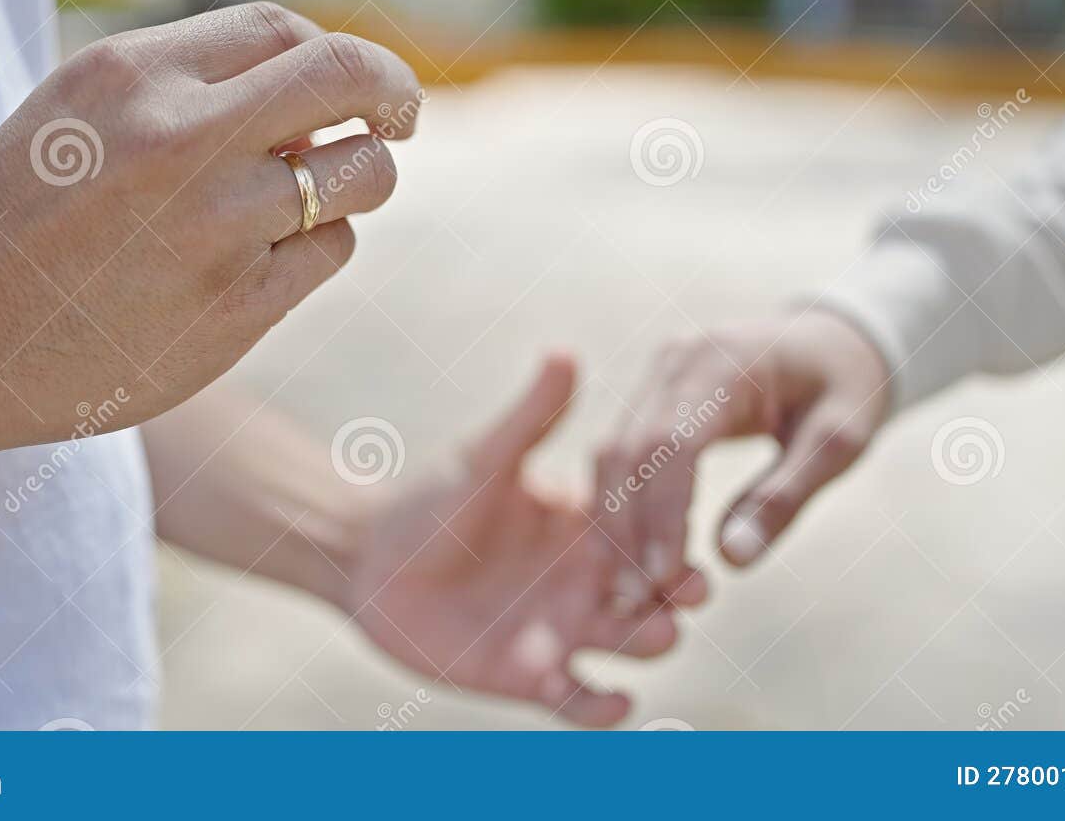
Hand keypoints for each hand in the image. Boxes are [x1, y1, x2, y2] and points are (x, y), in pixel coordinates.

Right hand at [0, 3, 421, 459]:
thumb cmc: (27, 212)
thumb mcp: (82, 106)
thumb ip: (189, 77)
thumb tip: (319, 83)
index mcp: (135, 75)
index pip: (286, 30)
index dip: (332, 55)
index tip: (345, 85)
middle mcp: (182, 140)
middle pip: (348, 77)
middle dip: (395, 92)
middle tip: (400, 116)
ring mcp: (217, 227)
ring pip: (358, 176)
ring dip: (359, 178)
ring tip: (322, 193)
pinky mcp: (238, 307)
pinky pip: (332, 250)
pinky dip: (319, 245)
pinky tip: (270, 255)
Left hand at [348, 356, 677, 727]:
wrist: (370, 562)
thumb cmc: (429, 501)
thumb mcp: (484, 460)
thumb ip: (529, 419)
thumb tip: (564, 353)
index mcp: (587, 526)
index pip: (647, 532)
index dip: (672, 538)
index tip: (693, 539)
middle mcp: (587, 581)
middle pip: (652, 592)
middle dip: (675, 595)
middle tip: (689, 592)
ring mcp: (565, 633)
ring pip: (625, 645)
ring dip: (647, 643)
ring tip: (657, 638)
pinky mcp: (532, 679)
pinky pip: (579, 702)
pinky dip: (601, 710)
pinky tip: (614, 706)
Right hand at [594, 309, 890, 604]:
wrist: (831, 340)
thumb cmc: (844, 388)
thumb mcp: (840, 441)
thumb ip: (786, 495)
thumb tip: (731, 559)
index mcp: (723, 361)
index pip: (672, 442)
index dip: (662, 514)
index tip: (662, 580)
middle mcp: (675, 361)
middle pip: (628, 451)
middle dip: (627, 532)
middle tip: (635, 603)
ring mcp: (656, 376)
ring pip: (612, 457)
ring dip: (615, 528)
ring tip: (631, 596)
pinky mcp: (649, 398)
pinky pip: (620, 458)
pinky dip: (621, 512)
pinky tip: (631, 562)